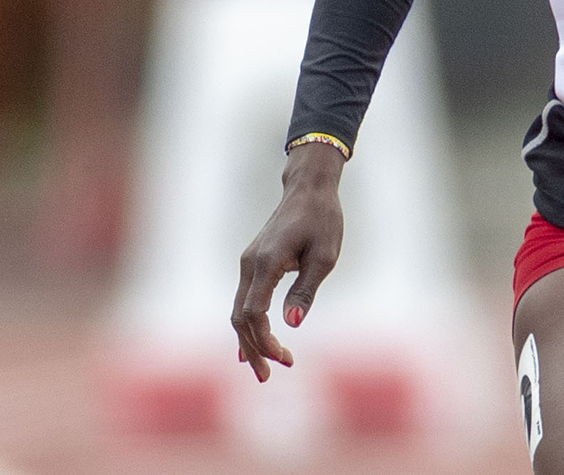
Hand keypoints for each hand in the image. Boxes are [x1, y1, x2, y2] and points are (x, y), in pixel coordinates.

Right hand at [231, 142, 344, 381]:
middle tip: (271, 375)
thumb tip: (291, 323)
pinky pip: (243, 301)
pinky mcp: (252, 263)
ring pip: (239, 311)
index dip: (265, 341)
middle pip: (240, 318)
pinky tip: (249, 347)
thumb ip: (306, 289)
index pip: (254, 313)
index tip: (285, 358)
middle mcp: (250, 264)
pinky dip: (246, 326)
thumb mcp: (325, 255)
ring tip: (264, 369)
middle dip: (254, 349)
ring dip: (250, 341)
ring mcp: (248, 263)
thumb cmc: (323, 219)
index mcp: (267, 262)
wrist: (309, 189)